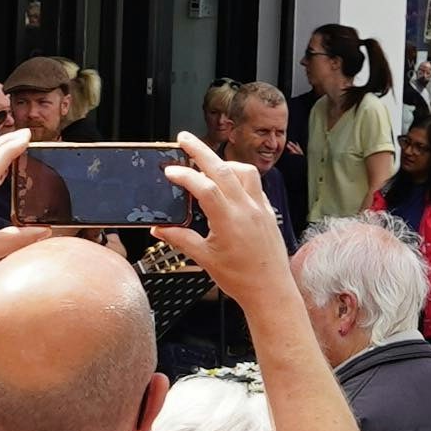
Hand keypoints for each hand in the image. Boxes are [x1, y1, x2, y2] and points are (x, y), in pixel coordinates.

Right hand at [178, 139, 297, 319]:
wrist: (271, 291)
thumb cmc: (241, 279)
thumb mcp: (205, 260)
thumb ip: (181, 240)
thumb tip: (159, 229)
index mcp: (229, 221)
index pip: (205, 187)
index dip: (185, 175)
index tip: (170, 172)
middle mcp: (247, 210)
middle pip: (223, 169)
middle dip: (201, 151)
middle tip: (184, 138)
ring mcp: (261, 209)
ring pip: (245, 172)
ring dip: (225, 163)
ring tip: (208, 165)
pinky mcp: (269, 212)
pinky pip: (256, 185)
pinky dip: (241, 178)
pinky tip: (230, 185)